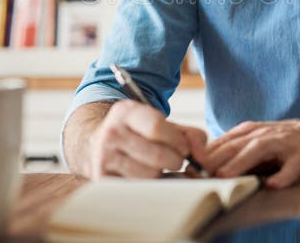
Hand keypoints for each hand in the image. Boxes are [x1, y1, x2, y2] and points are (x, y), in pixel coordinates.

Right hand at [84, 100, 207, 178]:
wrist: (98, 144)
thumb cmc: (138, 135)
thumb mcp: (160, 124)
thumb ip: (189, 135)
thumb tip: (202, 156)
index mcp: (126, 112)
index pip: (157, 127)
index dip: (178, 141)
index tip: (184, 148)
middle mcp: (112, 132)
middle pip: (157, 155)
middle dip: (175, 161)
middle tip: (176, 161)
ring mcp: (104, 156)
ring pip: (149, 174)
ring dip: (161, 174)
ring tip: (159, 168)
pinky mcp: (102, 178)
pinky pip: (138, 187)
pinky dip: (149, 185)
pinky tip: (148, 177)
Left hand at [201, 120, 299, 188]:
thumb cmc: (286, 143)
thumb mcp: (258, 143)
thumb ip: (235, 153)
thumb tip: (205, 169)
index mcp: (250, 132)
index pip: (221, 143)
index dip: (203, 157)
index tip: (187, 171)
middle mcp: (265, 134)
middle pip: (235, 146)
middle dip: (215, 160)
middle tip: (197, 176)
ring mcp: (284, 143)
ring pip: (259, 151)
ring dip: (241, 163)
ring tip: (225, 176)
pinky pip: (292, 167)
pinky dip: (283, 175)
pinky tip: (274, 185)